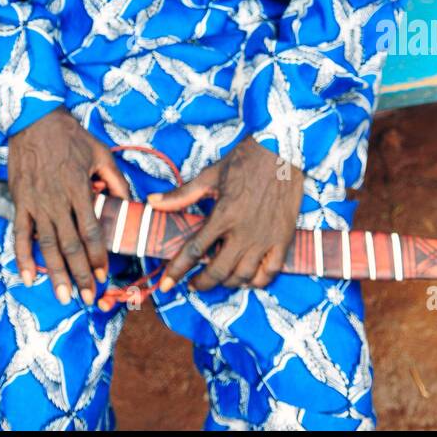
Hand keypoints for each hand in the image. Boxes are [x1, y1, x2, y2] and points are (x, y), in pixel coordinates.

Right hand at [7, 107, 129, 305]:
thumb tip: (129, 202)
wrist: (34, 120)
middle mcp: (57, 201)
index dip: (99, 256)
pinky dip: (23, 258)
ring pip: (47, 246)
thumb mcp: (100, 153)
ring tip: (65, 296)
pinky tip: (29, 277)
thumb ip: (116, 179)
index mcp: (79, 189)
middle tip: (88, 297)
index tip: (105, 275)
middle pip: (70, 246)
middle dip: (81, 274)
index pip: (91, 231)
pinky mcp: (20, 202)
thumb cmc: (70, 136)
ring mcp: (36, 203)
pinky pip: (19, 234)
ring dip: (56, 274)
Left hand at [147, 137, 303, 292]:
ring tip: (218, 279)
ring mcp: (265, 238)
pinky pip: (270, 273)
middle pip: (218, 270)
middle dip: (202, 283)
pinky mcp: (283, 239)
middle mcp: (243, 232)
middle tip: (194, 284)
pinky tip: (248, 278)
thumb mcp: (210, 175)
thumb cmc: (245, 160)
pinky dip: (257, 281)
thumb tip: (153, 203)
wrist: (282, 152)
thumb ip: (182, 195)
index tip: (166, 284)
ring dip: (227, 283)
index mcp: (223, 215)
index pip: (194, 251)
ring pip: (243, 276)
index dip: (177, 271)